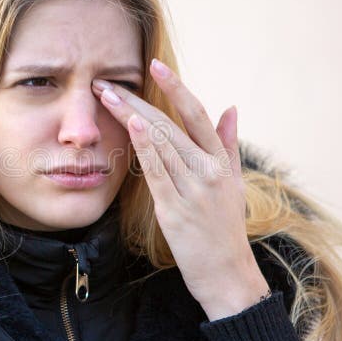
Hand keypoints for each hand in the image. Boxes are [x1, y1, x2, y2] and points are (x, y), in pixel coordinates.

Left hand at [92, 58, 270, 320]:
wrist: (228, 275)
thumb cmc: (227, 229)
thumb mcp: (235, 183)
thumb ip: (228, 144)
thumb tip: (232, 107)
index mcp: (220, 161)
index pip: (197, 114)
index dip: (176, 87)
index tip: (154, 65)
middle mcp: (208, 170)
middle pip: (169, 124)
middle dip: (136, 100)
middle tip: (107, 82)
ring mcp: (192, 189)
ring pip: (160, 142)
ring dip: (131, 116)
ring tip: (106, 96)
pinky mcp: (175, 210)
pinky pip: (158, 172)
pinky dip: (145, 147)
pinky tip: (132, 125)